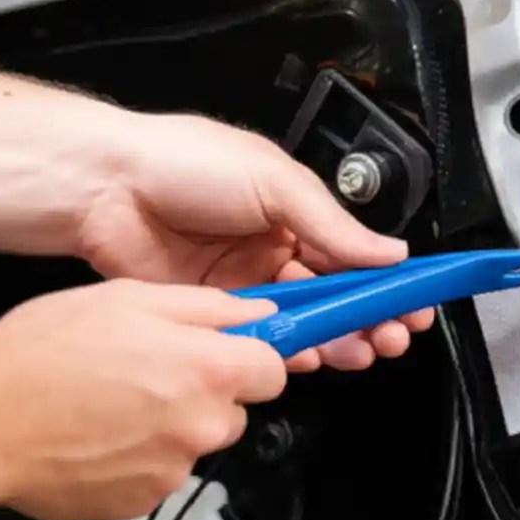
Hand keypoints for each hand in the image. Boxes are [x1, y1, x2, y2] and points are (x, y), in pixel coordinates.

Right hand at [0, 279, 286, 519]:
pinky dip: (138, 461)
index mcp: (208, 370)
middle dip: (205, 396)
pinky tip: (97, 439)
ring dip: (170, 430)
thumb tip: (261, 313)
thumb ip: (208, 307)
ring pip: (194, 445)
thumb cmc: (47, 350)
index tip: (224, 354)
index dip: (250, 361)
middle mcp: (202, 426)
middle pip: (234, 413)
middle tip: (148, 376)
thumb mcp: (129, 298)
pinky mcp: (143, 503)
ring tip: (111, 408)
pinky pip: (159, 476)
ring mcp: (174, 471)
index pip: (273, 373)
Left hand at [76, 112, 433, 371]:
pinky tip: (312, 356)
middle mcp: (274, 246)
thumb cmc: (184, 163)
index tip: (416, 302)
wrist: (103, 186)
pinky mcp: (215, 310)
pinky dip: (291, 349)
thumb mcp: (274, 181)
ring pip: (306, 319)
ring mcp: (246, 281)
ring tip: (364, 351)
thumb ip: (333, 225)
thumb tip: (389, 252)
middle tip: (394, 336)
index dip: (388, 279)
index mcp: (295, 209)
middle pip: (336, 291)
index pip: (355, 250)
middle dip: (371, 315)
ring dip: (339, 336)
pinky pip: (263, 336)